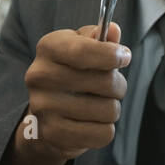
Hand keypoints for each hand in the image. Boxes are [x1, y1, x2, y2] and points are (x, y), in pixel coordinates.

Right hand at [0, 22, 130, 164]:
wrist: (48, 114)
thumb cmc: (72, 72)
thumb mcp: (84, 46)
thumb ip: (101, 37)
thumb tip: (114, 31)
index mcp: (48, 47)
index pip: (83, 50)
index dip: (112, 55)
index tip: (125, 57)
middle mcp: (40, 75)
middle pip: (104, 82)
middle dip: (118, 85)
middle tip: (110, 86)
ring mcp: (43, 106)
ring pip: (108, 110)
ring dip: (112, 108)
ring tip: (99, 105)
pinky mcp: (53, 134)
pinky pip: (103, 134)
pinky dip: (105, 129)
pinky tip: (92, 123)